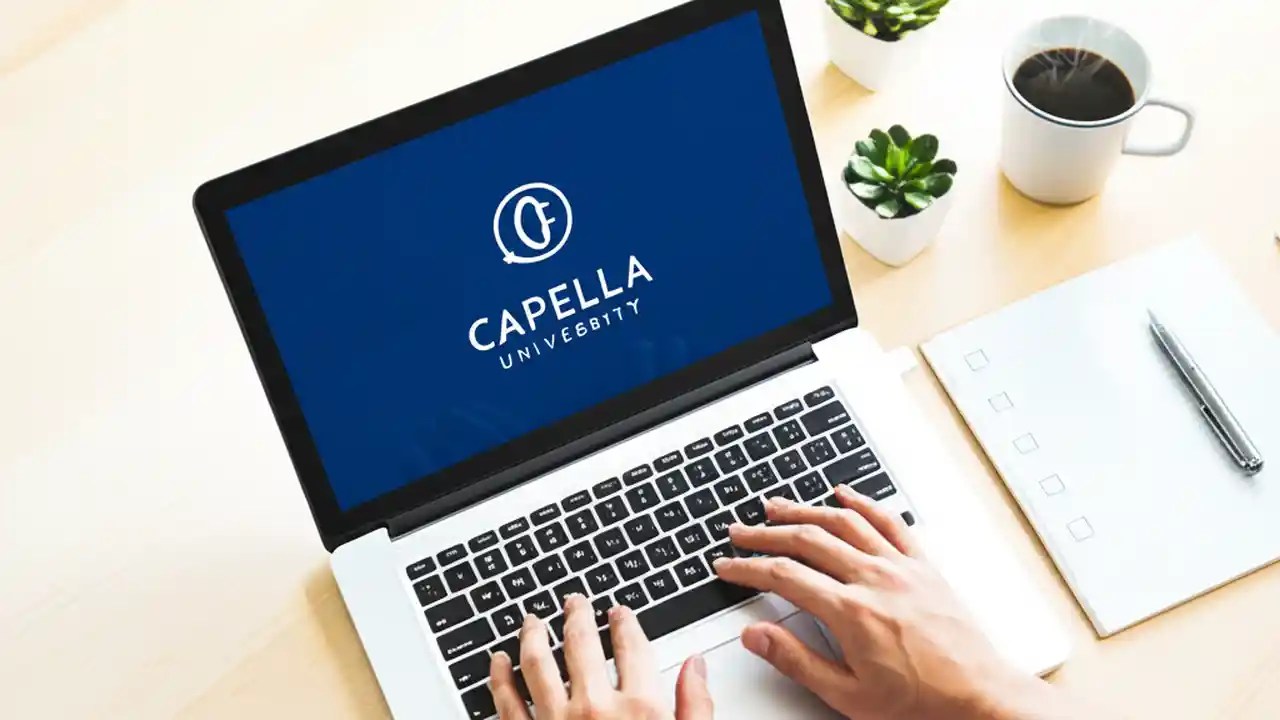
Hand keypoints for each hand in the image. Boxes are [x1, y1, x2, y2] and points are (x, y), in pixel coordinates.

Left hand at [489, 594, 713, 719]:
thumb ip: (696, 708)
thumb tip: (696, 667)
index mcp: (640, 709)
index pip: (632, 647)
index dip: (625, 623)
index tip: (619, 613)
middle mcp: (594, 710)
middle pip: (581, 644)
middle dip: (577, 616)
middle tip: (574, 602)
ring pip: (536, 663)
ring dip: (533, 635)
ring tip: (532, 620)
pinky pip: (505, 703)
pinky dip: (498, 678)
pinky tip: (496, 663)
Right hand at [713, 485, 1078, 719]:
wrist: (981, 698)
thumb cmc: (922, 702)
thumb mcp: (848, 695)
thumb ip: (796, 660)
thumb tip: (755, 635)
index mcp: (851, 612)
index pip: (783, 576)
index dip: (747, 568)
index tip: (727, 567)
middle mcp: (874, 580)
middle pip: (807, 540)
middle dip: (766, 534)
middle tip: (740, 533)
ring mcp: (901, 568)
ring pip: (844, 522)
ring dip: (805, 510)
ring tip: (776, 506)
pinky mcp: (924, 567)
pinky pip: (889, 523)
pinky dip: (863, 503)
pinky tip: (844, 495)